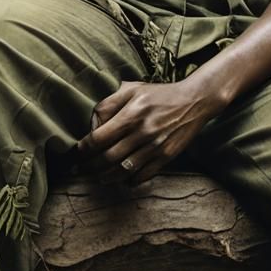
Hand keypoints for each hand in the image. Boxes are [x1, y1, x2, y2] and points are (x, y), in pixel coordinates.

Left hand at [76, 79, 223, 185]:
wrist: (193, 101)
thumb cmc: (158, 94)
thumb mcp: (132, 89)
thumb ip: (109, 102)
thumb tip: (93, 121)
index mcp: (131, 113)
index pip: (99, 138)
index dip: (84, 149)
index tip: (78, 153)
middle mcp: (142, 132)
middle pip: (108, 158)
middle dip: (90, 167)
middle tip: (82, 170)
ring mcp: (155, 146)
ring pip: (123, 170)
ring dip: (107, 177)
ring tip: (98, 178)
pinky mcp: (166, 157)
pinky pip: (143, 176)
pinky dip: (129, 181)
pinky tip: (122, 179)